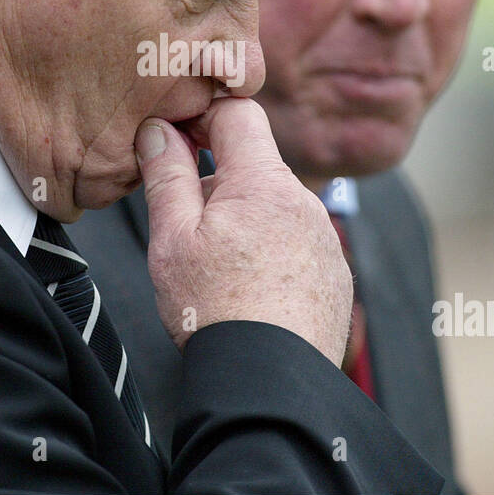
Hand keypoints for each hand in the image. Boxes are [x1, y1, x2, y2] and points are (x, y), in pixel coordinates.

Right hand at [135, 98, 351, 366]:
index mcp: (263, 182)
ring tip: (217, 267)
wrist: (270, 381)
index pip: (238, 113)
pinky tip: (248, 287)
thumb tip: (159, 129)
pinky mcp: (334, 272)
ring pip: (274, 206)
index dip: (203, 115)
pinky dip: (271, 251)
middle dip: (218, 180)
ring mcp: (325, 238)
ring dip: (244, 218)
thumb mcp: (172, 238)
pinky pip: (296, 242)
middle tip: (185, 221)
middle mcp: (304, 202)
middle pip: (255, 164)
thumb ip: (166, 174)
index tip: (177, 136)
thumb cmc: (216, 311)